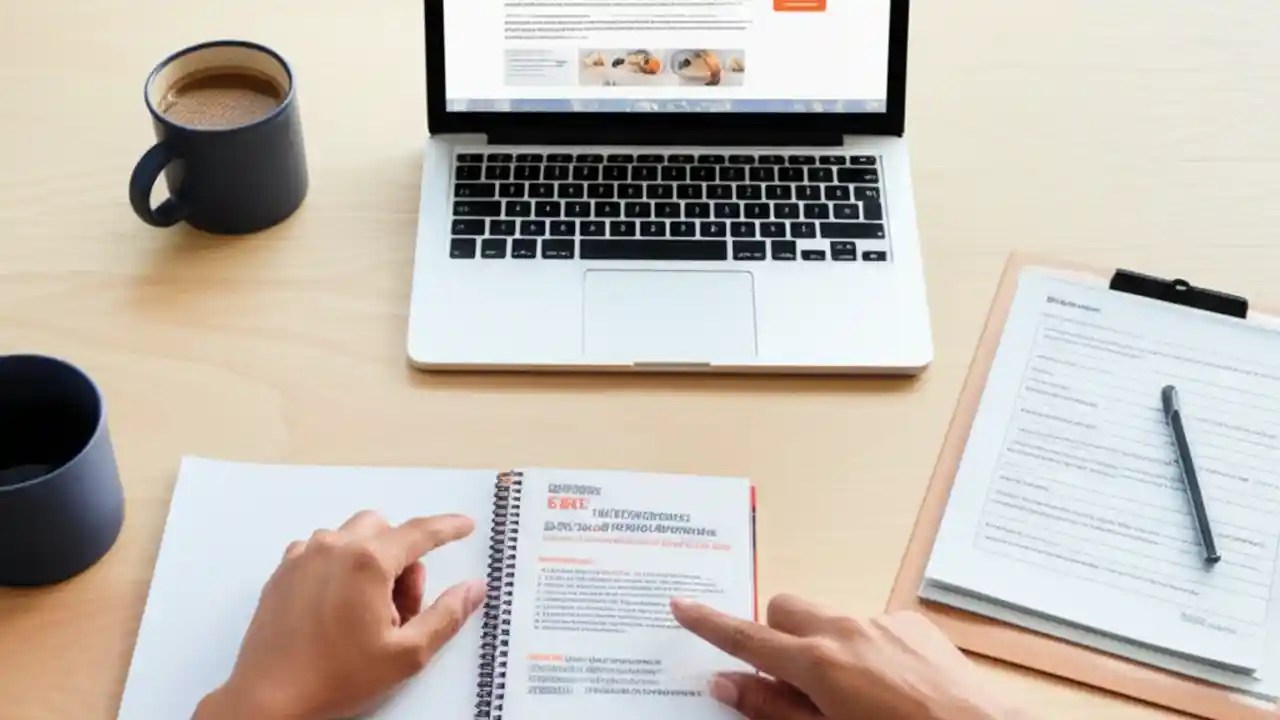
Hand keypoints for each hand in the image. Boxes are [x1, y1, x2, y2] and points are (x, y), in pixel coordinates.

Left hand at [194, 512, 485, 719]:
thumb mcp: (406, 655)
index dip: (448, 527)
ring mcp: (304, 556)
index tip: (465, 526)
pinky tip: (338, 607)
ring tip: (366, 612)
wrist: (269, 698)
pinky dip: (339, 567)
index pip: (421, 532)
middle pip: (385, 530)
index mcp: (369, 562)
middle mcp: (334, 547)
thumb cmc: (336, 678)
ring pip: (352, 538)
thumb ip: (446, 615)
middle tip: (401, 607)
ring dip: (370, 561)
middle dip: (402, 559)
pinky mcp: (283, 570)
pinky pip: (322, 551)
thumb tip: (474, 589)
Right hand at [671, 595, 1026, 719]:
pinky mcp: (913, 623)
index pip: (746, 637)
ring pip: (830, 618)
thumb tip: (725, 683)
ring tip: (851, 693)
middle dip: (776, 633)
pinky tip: (890, 685)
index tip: (680, 604)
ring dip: (824, 644)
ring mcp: (881, 621)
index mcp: (817, 662)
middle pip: (785, 608)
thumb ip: (774, 707)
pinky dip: (866, 648)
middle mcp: (845, 629)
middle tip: (787, 676)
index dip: (709, 623)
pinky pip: (870, 625)